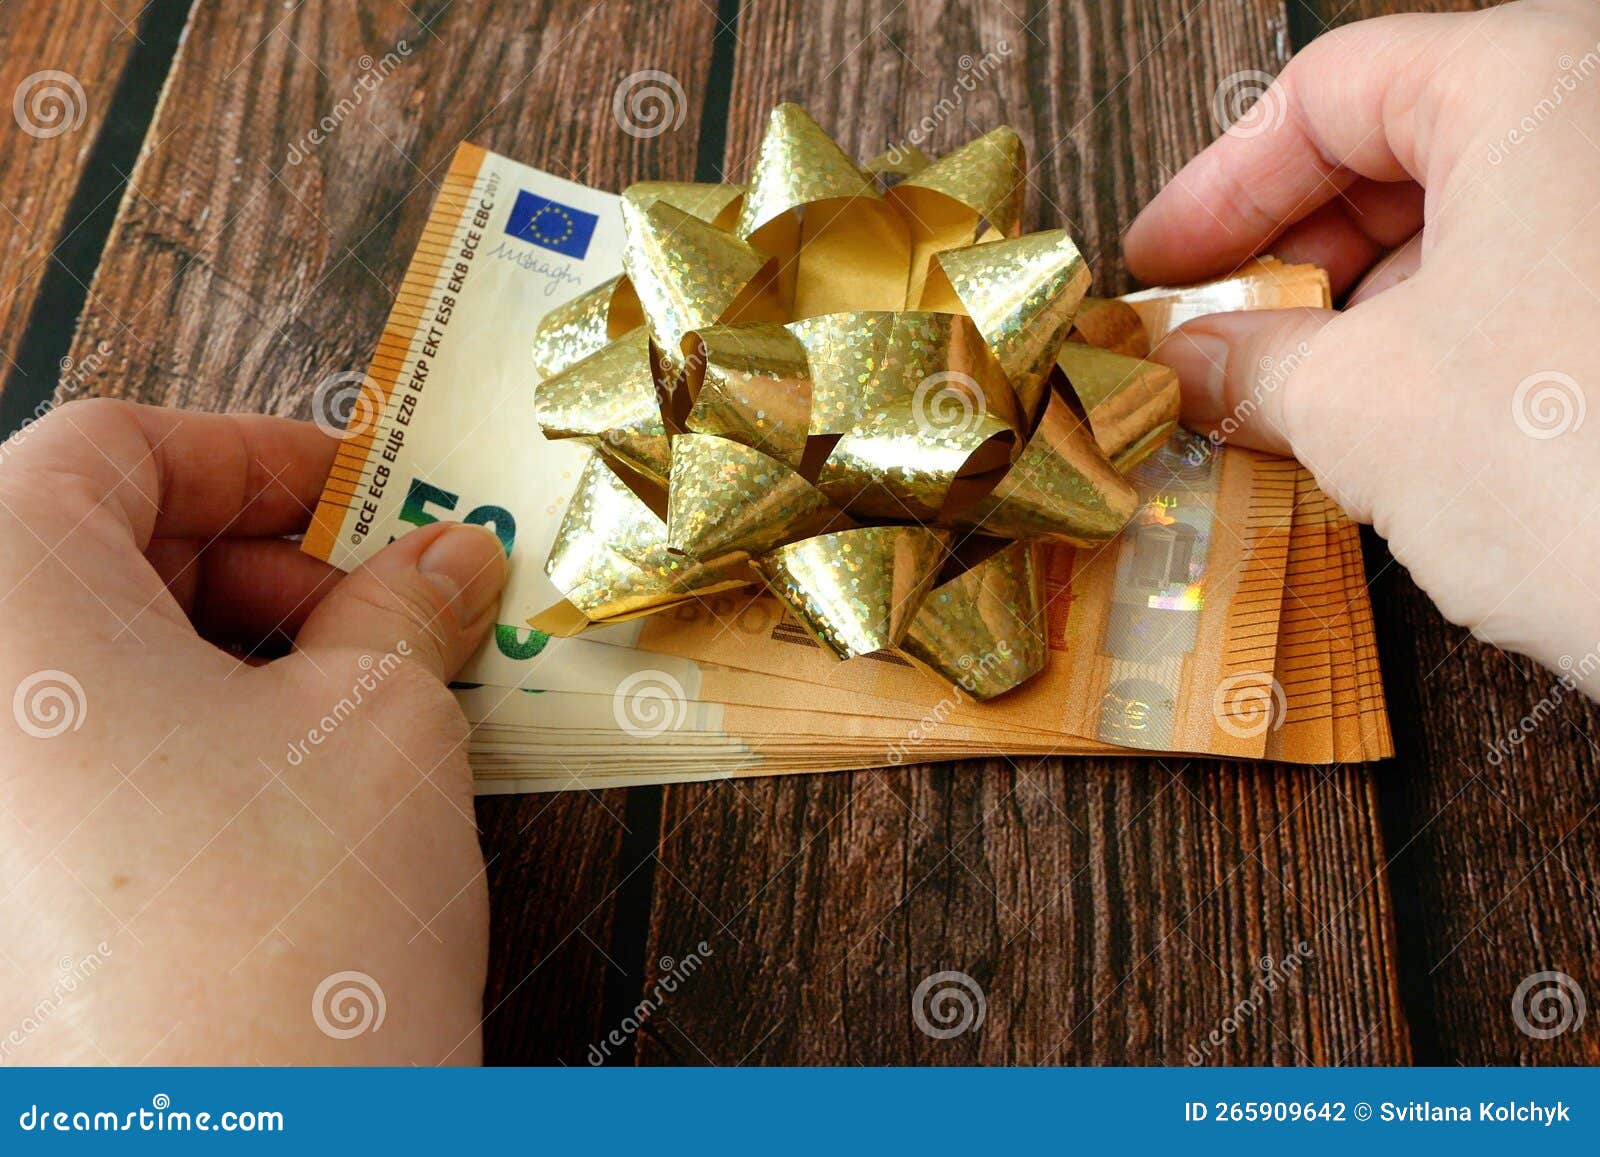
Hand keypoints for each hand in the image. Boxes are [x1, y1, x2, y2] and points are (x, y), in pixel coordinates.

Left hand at [0, 399, 505, 1062]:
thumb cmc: (283, 930)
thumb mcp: (382, 723)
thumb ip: (408, 606)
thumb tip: (449, 561)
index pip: (111, 446)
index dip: (257, 457)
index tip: (362, 497)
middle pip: (88, 553)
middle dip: (253, 569)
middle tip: (378, 614)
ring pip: (80, 670)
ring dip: (223, 661)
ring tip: (349, 713)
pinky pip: (66, 772)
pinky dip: (172, 749)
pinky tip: (284, 797)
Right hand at [1126, 0, 1599, 687]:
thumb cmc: (1579, 467)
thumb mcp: (1360, 406)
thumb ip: (1248, 363)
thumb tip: (1190, 362)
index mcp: (1540, 81)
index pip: (1328, 93)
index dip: (1218, 188)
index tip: (1161, 265)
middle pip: (1405, 150)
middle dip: (1291, 256)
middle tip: (1220, 338)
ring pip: (1475, 224)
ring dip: (1366, 310)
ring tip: (1295, 400)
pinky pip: (1540, 283)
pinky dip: (1451, 339)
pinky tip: (1395, 423)